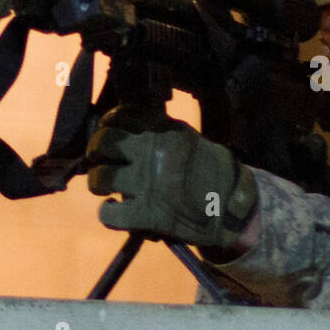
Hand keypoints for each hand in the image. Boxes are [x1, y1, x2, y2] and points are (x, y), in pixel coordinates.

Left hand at [86, 114, 257, 249]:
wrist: (234, 209)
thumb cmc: (211, 173)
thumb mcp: (189, 140)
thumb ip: (158, 134)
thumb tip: (119, 132)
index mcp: (167, 131)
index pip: (122, 115)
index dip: (108, 123)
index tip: (107, 131)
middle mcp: (155, 152)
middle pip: (104, 142)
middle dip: (95, 152)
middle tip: (99, 161)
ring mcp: (150, 184)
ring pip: (100, 178)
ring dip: (98, 183)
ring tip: (106, 188)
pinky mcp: (149, 214)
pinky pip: (109, 213)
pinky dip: (107, 213)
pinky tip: (116, 211)